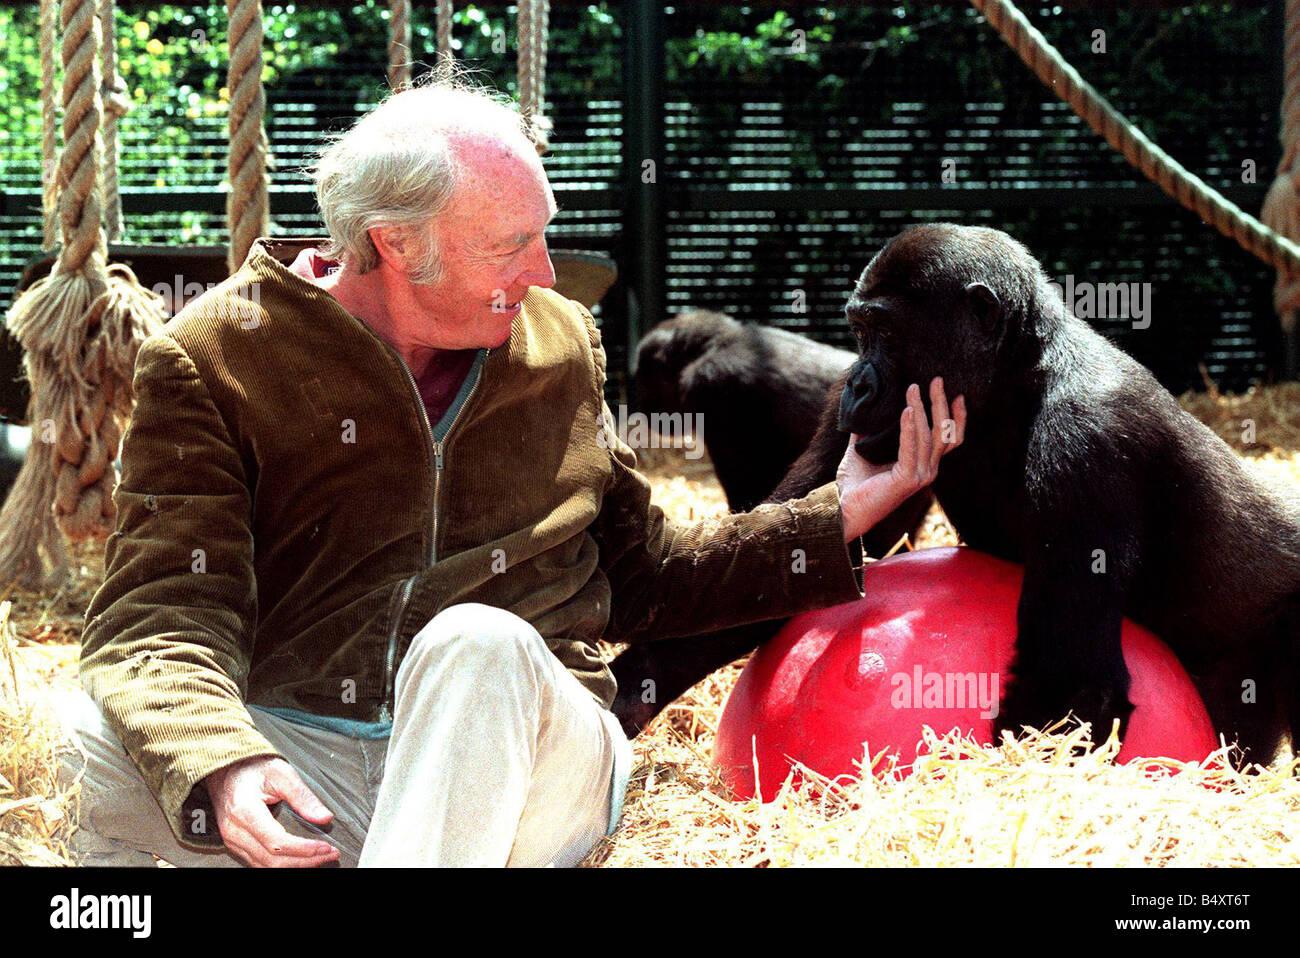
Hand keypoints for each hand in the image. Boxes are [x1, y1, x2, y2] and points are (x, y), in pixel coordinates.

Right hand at [204, 755, 339, 866]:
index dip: (304, 849)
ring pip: (266, 866)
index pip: (276, 842)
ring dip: (296, 865)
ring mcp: (232, 840)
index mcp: (245, 810)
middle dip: (305, 861)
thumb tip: (325, 818)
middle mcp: (235, 830)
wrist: (226, 771)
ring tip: (321, 858)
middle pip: (272, 859)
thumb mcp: (282, 773)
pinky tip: (302, 859)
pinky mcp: (236, 845)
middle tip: (331, 854)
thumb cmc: (253, 769)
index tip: (326, 847)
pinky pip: (260, 863)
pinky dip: (283, 864)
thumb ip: (303, 796)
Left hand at [837, 377, 966, 542]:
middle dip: (941, 404)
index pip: (950, 439)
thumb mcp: (863, 447)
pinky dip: (910, 427)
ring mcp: (919, 477)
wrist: (842, 508)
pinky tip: (907, 410)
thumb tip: (866, 402)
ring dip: (922, 409)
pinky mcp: (906, 480)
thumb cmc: (854, 483)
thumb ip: (870, 427)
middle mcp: (927, 471)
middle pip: (944, 433)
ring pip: (929, 437)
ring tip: (913, 388)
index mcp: (923, 465)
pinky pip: (911, 447)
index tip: (956, 393)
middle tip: (936, 380)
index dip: (957, 417)